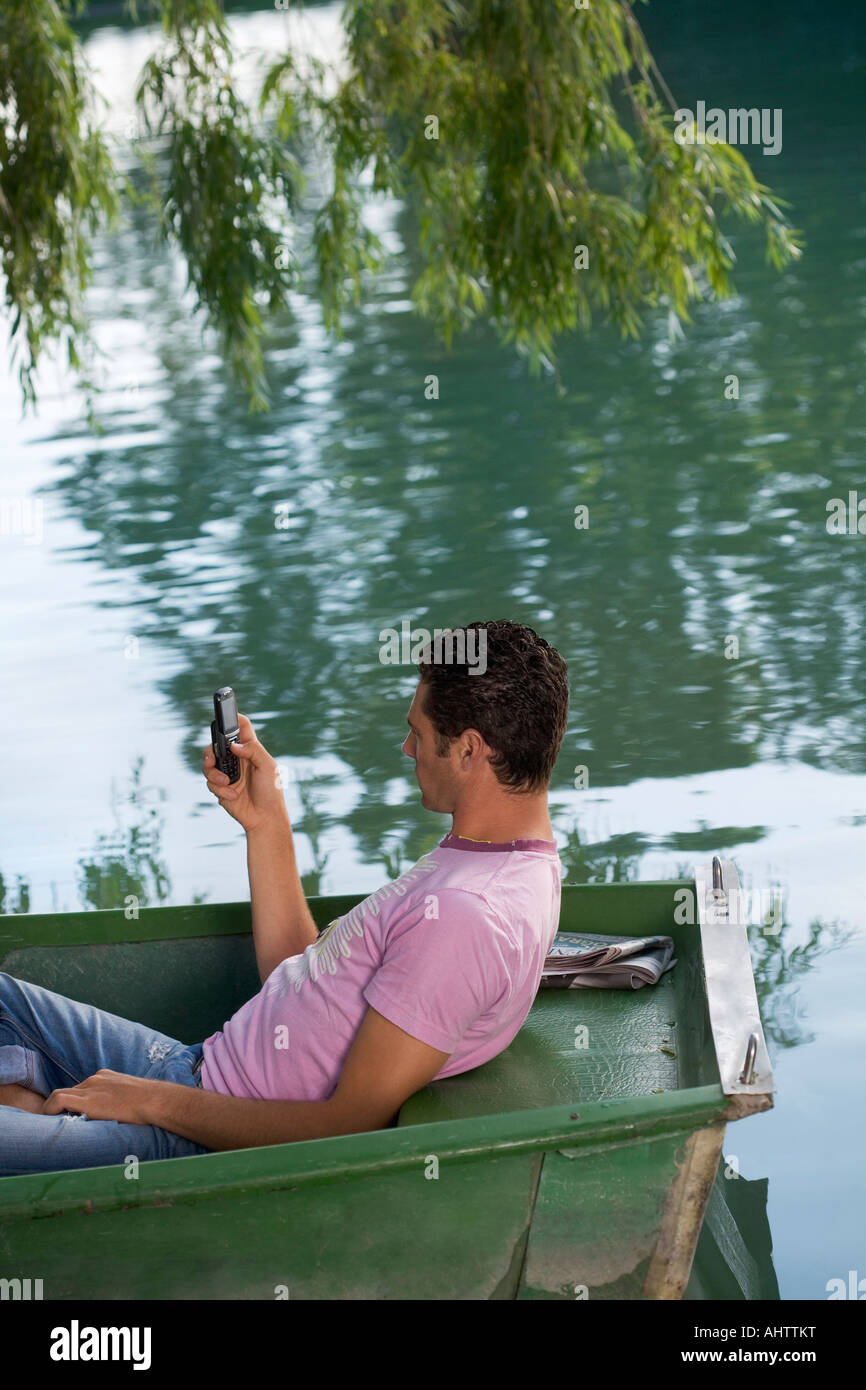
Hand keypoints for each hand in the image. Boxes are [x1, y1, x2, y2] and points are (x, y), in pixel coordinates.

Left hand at [41, 1070, 161, 1124]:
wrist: (154, 1100)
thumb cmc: (150, 1102)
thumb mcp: (133, 1097)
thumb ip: (122, 1101)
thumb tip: (124, 1115)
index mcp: (106, 1077)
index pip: (81, 1088)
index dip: (73, 1102)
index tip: (72, 1115)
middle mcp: (95, 1079)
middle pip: (69, 1091)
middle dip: (61, 1106)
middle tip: (57, 1122)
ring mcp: (90, 1088)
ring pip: (59, 1094)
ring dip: (51, 1109)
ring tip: (49, 1125)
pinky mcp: (88, 1100)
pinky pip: (59, 1100)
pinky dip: (50, 1109)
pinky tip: (50, 1122)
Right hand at [203, 712, 288, 833]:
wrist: (265, 818)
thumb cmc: (271, 791)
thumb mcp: (268, 766)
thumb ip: (253, 751)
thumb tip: (233, 745)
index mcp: (250, 750)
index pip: (241, 728)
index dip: (233, 718)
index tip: (225, 712)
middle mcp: (237, 759)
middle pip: (216, 745)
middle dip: (210, 751)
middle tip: (211, 758)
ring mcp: (227, 773)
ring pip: (209, 765)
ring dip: (215, 774)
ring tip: (227, 783)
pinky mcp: (220, 788)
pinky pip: (211, 783)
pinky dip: (221, 790)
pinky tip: (233, 796)